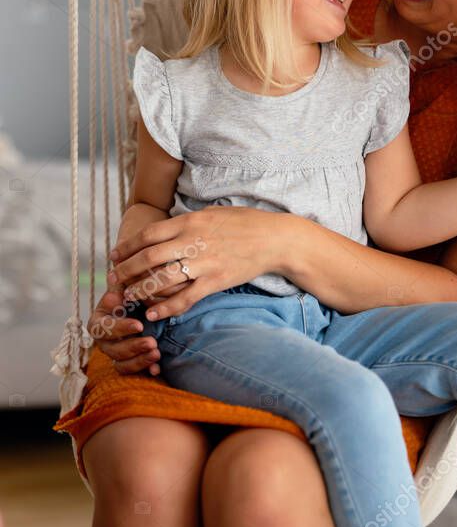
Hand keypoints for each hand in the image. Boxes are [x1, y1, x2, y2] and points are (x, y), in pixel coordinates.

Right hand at [87, 284, 161, 375]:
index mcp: (99, 321)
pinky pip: (132, 372)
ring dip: (139, 360)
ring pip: (121, 364)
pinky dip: (144, 371)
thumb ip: (121, 283)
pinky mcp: (127, 362)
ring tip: (157, 354)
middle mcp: (104, 340)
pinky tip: (157, 369)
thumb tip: (114, 282)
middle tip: (152, 343)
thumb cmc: (132, 293)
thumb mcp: (127, 286)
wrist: (143, 305)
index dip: (121, 328)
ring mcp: (115, 353)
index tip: (140, 325)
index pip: (104, 328)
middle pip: (112, 350)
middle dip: (133, 347)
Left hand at [106, 206, 285, 321]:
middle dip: (126, 270)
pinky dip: (167, 307)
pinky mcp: (216, 281)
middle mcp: (193, 241)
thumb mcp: (213, 213)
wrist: (274, 239)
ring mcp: (204, 263)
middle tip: (112, 279)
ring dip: (141, 290)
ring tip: (128, 297)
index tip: (114, 256)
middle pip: (148, 257)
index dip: (127, 246)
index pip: (148, 234)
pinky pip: (186, 298)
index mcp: (190, 222)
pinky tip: (153, 314)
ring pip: (162, 279)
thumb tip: (166, 228)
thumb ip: (188, 222)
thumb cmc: (244, 223)